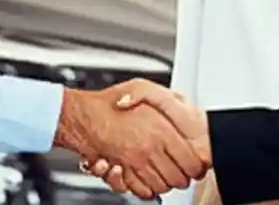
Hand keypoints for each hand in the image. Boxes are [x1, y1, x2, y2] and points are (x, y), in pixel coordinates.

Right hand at [54, 79, 210, 199]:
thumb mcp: (143, 88)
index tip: (195, 162)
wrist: (82, 117)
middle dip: (182, 175)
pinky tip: (146, 176)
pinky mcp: (124, 174)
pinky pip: (144, 191)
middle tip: (179, 167)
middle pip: (180, 178)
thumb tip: (189, 116)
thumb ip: (169, 100)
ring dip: (165, 182)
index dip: (196, 164)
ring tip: (162, 170)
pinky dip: (147, 188)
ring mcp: (136, 163)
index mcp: (160, 129)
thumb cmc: (109, 103)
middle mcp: (150, 148)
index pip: (192, 160)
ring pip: (163, 187)